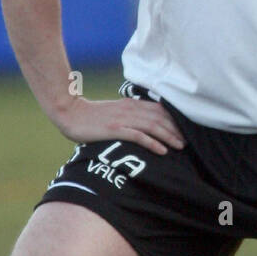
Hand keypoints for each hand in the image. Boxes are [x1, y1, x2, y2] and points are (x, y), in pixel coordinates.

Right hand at [49, 97, 185, 154]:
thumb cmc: (91, 115)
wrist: (70, 113)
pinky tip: (162, 150)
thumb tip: (144, 125)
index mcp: (131, 104)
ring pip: (153, 126)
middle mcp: (130, 110)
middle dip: (175, 130)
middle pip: (160, 118)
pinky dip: (152, 143)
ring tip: (180, 146)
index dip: (173, 120)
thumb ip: (129, 114)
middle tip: (186, 142)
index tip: (184, 131)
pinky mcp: (115, 129)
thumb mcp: (115, 111)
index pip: (159, 110)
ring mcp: (123, 119)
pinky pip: (138, 136)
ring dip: (169, 136)